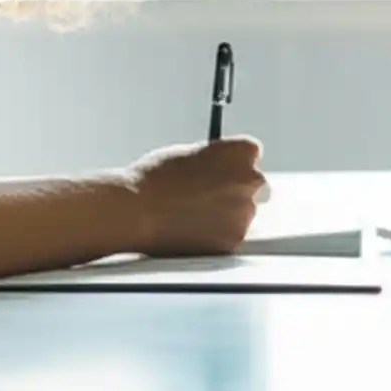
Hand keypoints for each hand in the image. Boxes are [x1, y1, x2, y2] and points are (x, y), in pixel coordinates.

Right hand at [126, 136, 266, 256]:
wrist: (136, 210)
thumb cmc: (154, 178)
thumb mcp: (189, 152)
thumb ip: (214, 158)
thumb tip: (220, 167)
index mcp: (242, 151)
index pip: (251, 154)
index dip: (233, 164)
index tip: (222, 171)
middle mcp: (251, 180)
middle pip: (254, 185)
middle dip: (236, 190)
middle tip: (209, 197)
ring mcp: (245, 211)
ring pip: (243, 213)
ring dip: (226, 214)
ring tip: (192, 214)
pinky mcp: (234, 239)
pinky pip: (230, 236)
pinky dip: (216, 235)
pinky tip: (192, 229)